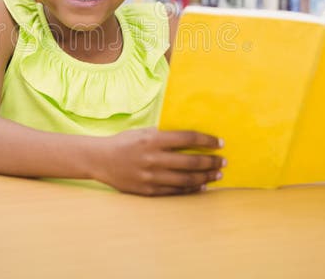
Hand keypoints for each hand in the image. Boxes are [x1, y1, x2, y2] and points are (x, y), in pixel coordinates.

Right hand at [93, 128, 224, 195]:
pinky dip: (191, 189)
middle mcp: (153, 158)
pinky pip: (175, 191)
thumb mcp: (143, 132)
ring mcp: (150, 176)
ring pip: (186, 179)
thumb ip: (164, 135)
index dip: (207, 140)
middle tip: (223, 162)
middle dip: (211, 162)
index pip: (187, 138)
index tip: (220, 143)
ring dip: (205, 177)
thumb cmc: (124, 142)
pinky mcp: (148, 190)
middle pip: (190, 161)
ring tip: (217, 175)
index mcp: (152, 140)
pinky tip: (202, 186)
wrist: (100, 160)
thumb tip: (190, 137)